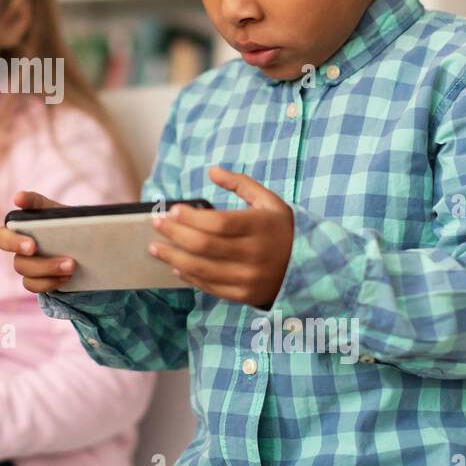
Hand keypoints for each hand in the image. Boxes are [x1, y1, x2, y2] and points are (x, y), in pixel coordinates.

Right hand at [0, 190, 76, 293]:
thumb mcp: (63, 214)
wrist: (87, 254)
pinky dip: (49, 282)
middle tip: (32, 246)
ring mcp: (23, 261)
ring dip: (46, 266)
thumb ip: (46, 206)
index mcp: (24, 220)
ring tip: (71, 265)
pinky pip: (32, 284)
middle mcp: (17, 240)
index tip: (19, 200)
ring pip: (21, 265)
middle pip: (2, 239)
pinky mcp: (33, 280)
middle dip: (15, 242)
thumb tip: (23, 199)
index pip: (12, 212)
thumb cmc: (70, 229)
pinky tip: (66, 277)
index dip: (16, 205)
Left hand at [148, 168, 293, 307]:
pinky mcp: (244, 295)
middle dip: (174, 234)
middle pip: (204, 245)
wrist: (311, 268)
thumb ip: (241, 184)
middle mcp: (255, 254)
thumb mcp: (269, 201)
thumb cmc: (282, 229)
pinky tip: (176, 265)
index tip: (173, 210)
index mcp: (260, 227)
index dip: (191, 217)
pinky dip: (189, 276)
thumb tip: (213, 170)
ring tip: (154, 247)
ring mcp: (249, 278)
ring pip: (202, 269)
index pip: (218, 223)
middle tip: (156, 223)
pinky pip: (210, 287)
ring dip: (173, 257)